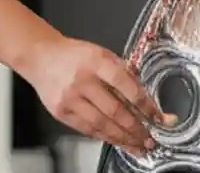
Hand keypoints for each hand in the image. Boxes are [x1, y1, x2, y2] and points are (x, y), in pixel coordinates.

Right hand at [19, 35, 175, 156]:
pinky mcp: (60, 112)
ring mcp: (70, 99)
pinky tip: (117, 141)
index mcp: (98, 62)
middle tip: (150, 140)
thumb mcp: (103, 54)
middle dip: (135, 128)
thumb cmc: (76, 55)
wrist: (41, 57)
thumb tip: (144, 95)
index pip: (127, 86)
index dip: (145, 104)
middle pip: (115, 110)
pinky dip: (104, 137)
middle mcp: (83, 82)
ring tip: (137, 146)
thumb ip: (123, 72)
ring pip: (101, 124)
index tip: (158, 117)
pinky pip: (86, 129)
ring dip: (122, 138)